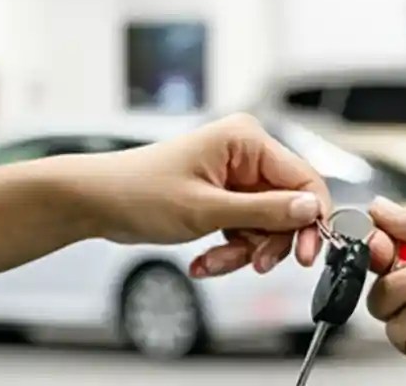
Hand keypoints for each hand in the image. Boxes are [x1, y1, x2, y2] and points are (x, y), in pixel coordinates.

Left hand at [74, 113, 330, 276]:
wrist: (94, 203)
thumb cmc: (137, 192)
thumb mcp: (206, 208)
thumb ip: (264, 211)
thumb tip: (311, 209)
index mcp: (247, 140)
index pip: (303, 177)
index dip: (312, 216)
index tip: (308, 253)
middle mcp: (246, 154)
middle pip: (288, 205)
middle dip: (269, 240)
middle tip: (256, 264)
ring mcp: (236, 176)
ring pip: (268, 223)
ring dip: (245, 250)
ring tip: (213, 261)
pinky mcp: (226, 196)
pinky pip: (247, 229)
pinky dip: (231, 249)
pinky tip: (206, 260)